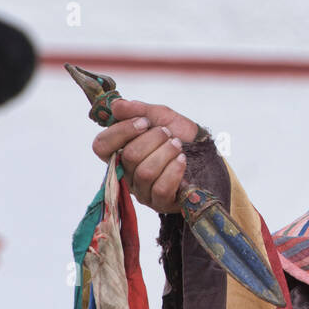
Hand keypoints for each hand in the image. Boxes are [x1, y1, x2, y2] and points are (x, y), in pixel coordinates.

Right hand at [90, 98, 199, 213]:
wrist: (207, 153)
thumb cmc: (179, 136)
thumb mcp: (161, 116)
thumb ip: (138, 110)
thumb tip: (116, 106)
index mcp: (120, 151)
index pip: (101, 146)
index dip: (121, 132)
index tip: (144, 123)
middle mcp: (126, 173)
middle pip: (128, 156)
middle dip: (152, 140)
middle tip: (167, 133)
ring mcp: (142, 190)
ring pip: (145, 172)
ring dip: (166, 153)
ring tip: (177, 145)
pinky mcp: (160, 202)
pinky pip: (161, 188)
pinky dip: (174, 170)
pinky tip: (182, 160)